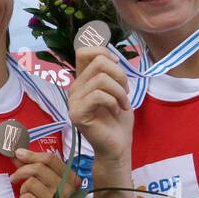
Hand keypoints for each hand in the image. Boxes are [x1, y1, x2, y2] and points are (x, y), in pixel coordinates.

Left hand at [11, 148, 77, 197]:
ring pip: (31, 183)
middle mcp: (68, 190)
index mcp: (72, 180)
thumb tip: (18, 154)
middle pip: (38, 168)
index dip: (32, 154)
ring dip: (23, 189)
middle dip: (21, 170)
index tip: (18, 153)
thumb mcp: (51, 186)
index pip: (51, 159)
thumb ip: (36, 169)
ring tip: (26, 195)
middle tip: (14, 177)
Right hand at [68, 44, 132, 165]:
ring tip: (123, 103)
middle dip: (119, 74)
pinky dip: (114, 102)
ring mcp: (73, 101)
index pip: (84, 51)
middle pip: (98, 62)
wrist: (118, 145)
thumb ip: (111, 72)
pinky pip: (98, 96)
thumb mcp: (118, 89)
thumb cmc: (118, 118)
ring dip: (120, 91)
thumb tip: (111, 56)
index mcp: (83, 80)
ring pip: (101, 79)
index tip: (116, 66)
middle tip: (125, 91)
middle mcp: (75, 88)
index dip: (103, 51)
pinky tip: (117, 111)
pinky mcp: (76, 114)